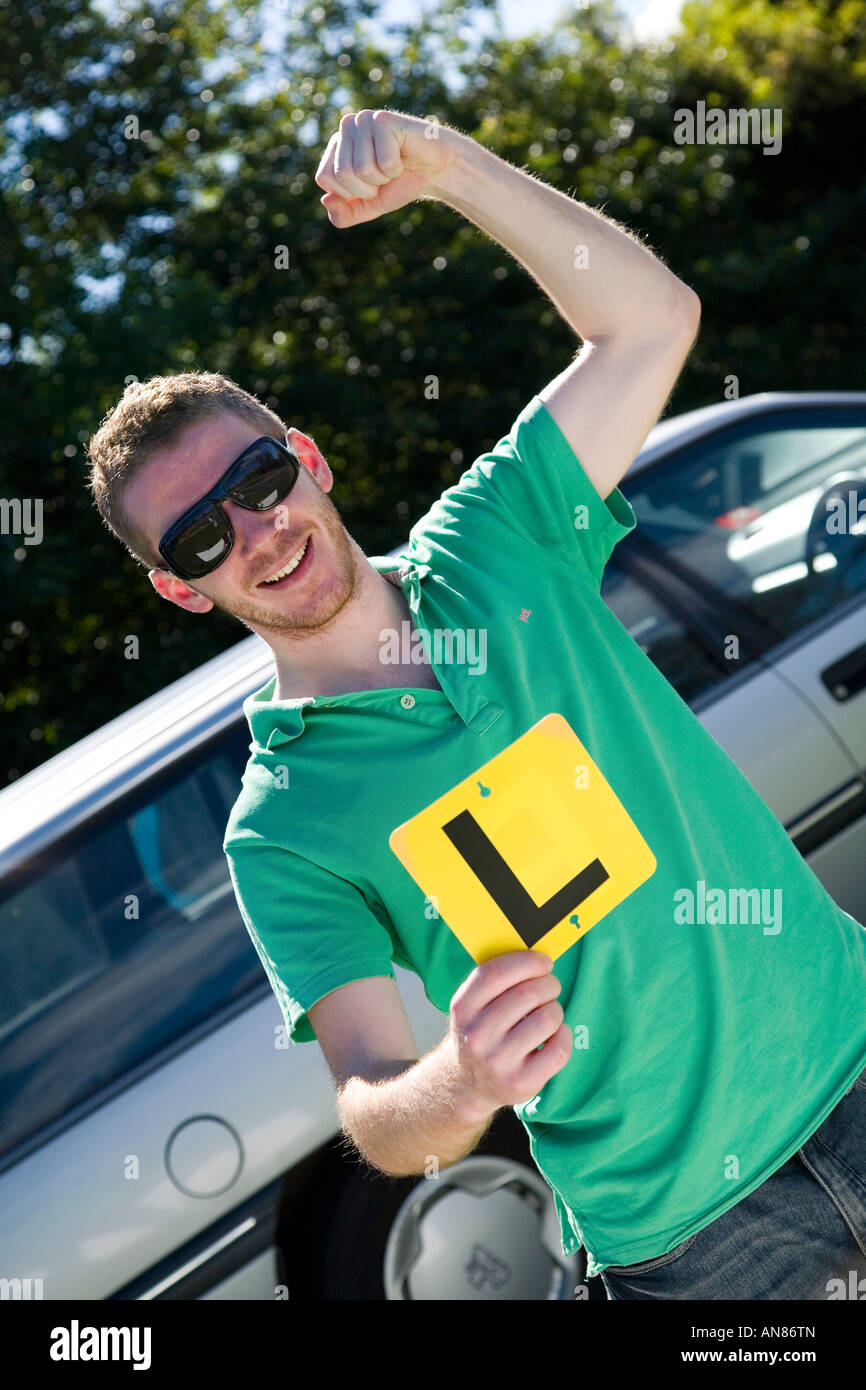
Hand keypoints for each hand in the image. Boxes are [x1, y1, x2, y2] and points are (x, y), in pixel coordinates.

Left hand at [314, 109, 458, 227]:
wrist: (435, 169)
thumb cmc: (401, 182)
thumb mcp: (370, 206)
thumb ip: (345, 214)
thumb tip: (325, 201)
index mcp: (336, 145)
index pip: (324, 178)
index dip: (348, 193)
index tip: (369, 185)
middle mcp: (347, 127)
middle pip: (342, 174)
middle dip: (367, 188)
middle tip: (383, 178)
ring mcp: (364, 120)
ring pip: (362, 169)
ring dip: (383, 178)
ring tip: (394, 166)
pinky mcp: (384, 120)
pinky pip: (384, 162)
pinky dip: (396, 169)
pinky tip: (403, 156)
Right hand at [446, 950, 572, 1120]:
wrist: (467, 1084)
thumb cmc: (481, 1031)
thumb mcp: (473, 1005)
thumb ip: (496, 980)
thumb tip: (537, 956)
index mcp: (462, 1008)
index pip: (496, 973)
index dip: (527, 962)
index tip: (544, 961)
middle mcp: (477, 1035)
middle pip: (528, 993)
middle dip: (548, 984)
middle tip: (550, 987)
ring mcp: (498, 1062)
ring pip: (547, 1018)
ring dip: (555, 1010)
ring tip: (547, 1014)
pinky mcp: (521, 1083)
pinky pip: (560, 1048)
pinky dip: (563, 1036)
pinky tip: (553, 1036)